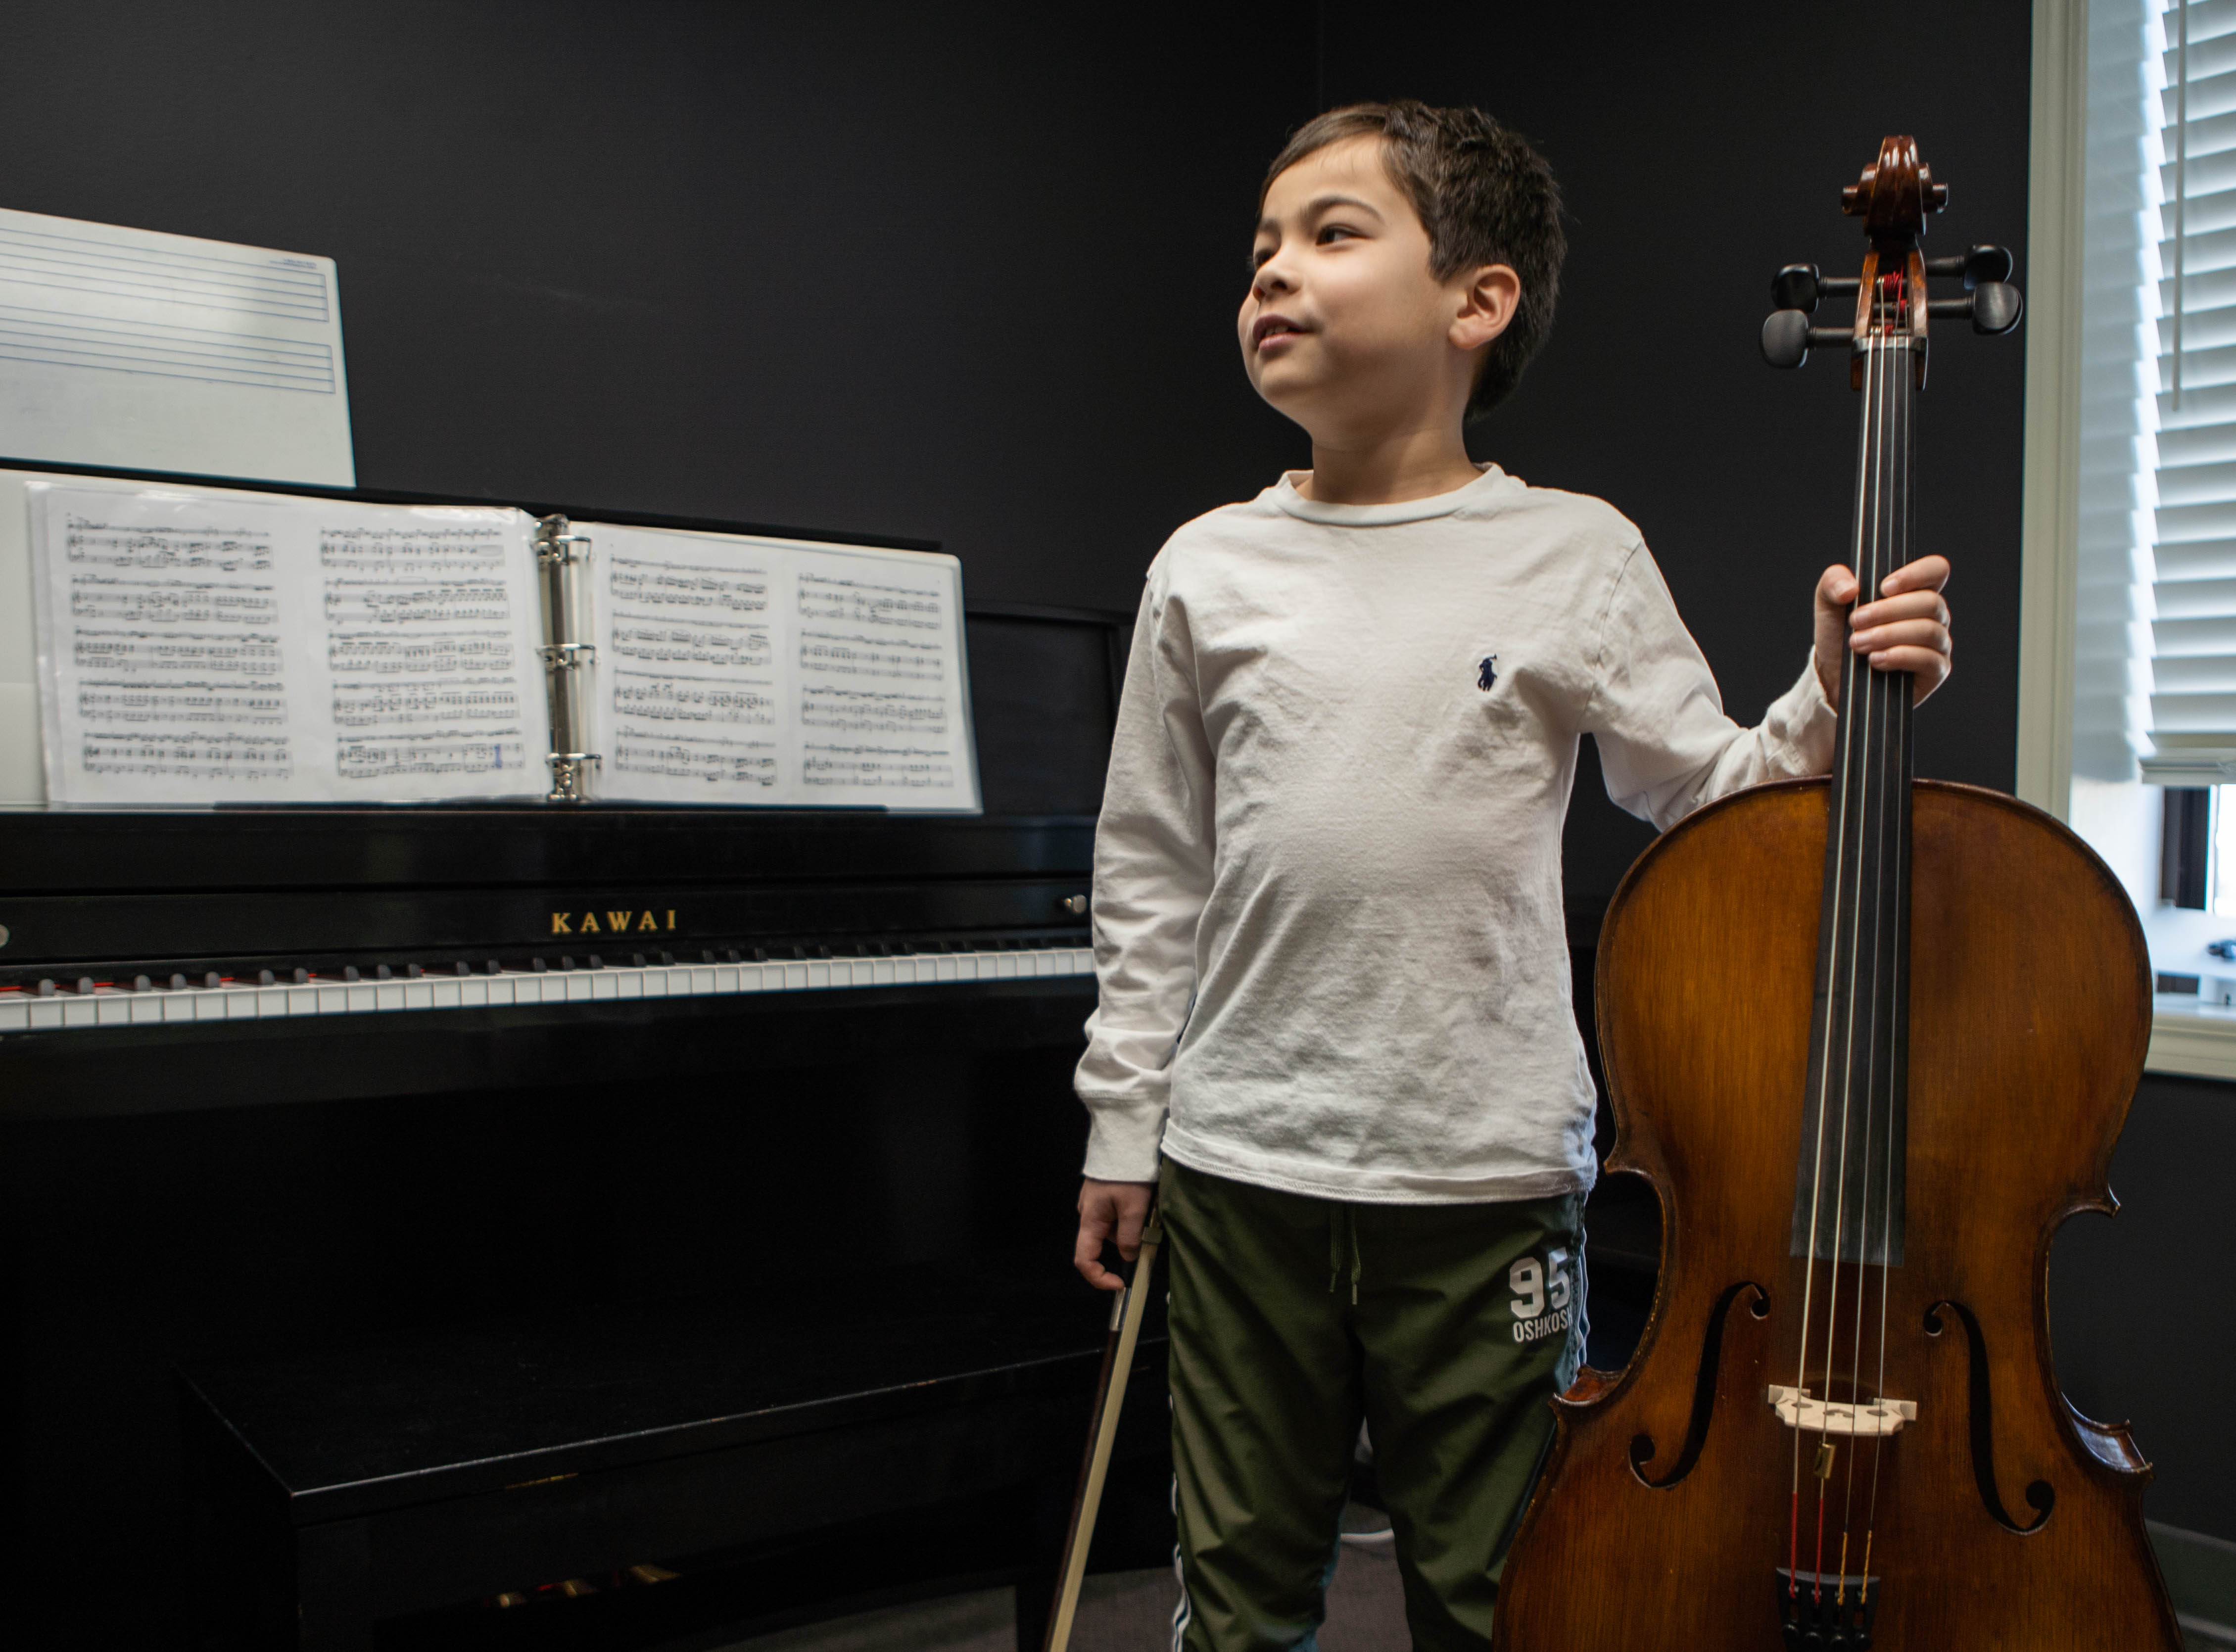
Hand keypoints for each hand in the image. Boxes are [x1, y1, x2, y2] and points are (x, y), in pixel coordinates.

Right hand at [1074, 1177, 1153, 1291]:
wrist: (1124, 1138)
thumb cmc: (1127, 1171)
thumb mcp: (1134, 1208)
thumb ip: (1130, 1237)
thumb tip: (1128, 1256)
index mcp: (1090, 1220)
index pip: (1084, 1260)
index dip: (1099, 1278)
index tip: (1119, 1283)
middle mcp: (1088, 1213)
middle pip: (1104, 1243)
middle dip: (1127, 1243)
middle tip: (1148, 1231)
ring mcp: (1095, 1202)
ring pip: (1113, 1228)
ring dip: (1131, 1226)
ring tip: (1148, 1207)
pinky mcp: (1104, 1193)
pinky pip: (1116, 1213)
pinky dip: (1130, 1214)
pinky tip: (1143, 1199)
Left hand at [1813, 554, 1951, 708]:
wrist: (1834, 675)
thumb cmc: (1839, 634)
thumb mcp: (1829, 603)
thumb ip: (1833, 581)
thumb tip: (1850, 588)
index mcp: (1915, 591)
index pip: (1936, 569)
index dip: (1916, 574)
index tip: (1884, 588)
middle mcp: (1933, 615)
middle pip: (1930, 602)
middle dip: (1888, 611)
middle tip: (1856, 621)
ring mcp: (1938, 643)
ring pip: (1929, 630)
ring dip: (1889, 635)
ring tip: (1857, 643)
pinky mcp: (1935, 671)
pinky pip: (1930, 659)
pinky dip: (1899, 656)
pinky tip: (1875, 659)